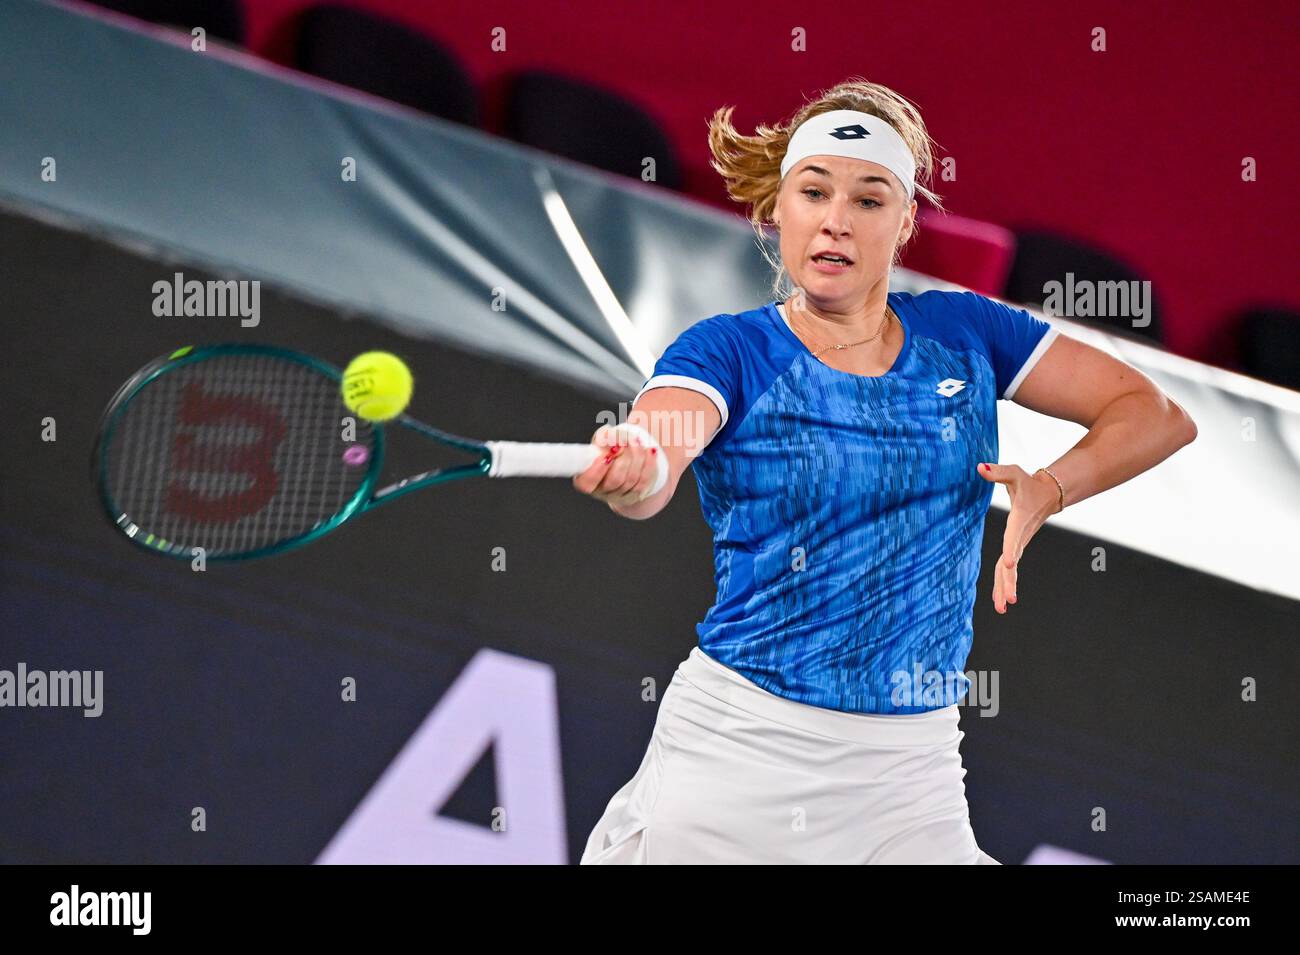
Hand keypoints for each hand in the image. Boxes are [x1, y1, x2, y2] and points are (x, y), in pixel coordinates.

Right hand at [572, 425, 661, 507]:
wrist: (626, 461)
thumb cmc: (608, 450)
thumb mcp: (602, 441)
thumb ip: (603, 437)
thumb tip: (609, 435)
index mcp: (587, 480)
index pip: (587, 482)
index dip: (598, 469)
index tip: (608, 453)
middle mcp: (602, 492)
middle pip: (615, 480)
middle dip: (623, 458)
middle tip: (625, 442)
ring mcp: (619, 495)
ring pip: (631, 480)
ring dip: (636, 457)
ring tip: (636, 440)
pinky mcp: (635, 495)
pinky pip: (644, 481)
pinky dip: (648, 463)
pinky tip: (650, 451)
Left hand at [976, 463, 1060, 613]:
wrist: (1047, 494)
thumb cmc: (1028, 484)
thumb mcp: (1014, 473)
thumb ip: (996, 471)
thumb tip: (979, 467)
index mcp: (1018, 521)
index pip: (1014, 537)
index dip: (1010, 549)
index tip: (1008, 564)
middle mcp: (1020, 537)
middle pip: (1013, 562)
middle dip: (1010, 581)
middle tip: (1008, 601)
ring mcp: (1019, 545)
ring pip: (1011, 570)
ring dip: (1006, 588)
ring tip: (1002, 608)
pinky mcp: (1017, 548)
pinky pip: (1009, 569)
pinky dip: (1005, 584)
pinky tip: (1000, 601)